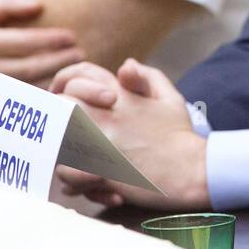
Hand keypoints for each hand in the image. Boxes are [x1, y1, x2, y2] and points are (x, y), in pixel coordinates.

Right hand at [0, 0, 82, 88]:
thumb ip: (9, 5)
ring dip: (54, 80)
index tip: (71, 36)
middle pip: (28, 68)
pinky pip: (21, 103)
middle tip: (80, 54)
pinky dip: (43, 96)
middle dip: (58, 61)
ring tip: (76, 68)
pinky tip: (62, 85)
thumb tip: (38, 6)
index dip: (50, 40)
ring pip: (26, 89)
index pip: (22, 42)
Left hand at [52, 58, 209, 210]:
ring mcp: (103, 143)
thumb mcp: (170, 98)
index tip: (61, 94)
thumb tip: (125, 64)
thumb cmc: (181, 136)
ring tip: (76, 162)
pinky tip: (86, 184)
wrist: (192, 170)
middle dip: (56, 117)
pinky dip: (72, 181)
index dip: (64, 82)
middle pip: (61, 105)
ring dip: (62, 151)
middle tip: (63, 132)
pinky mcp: (101, 171)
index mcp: (122, 96)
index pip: (79, 76)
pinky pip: (67, 174)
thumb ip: (147, 77)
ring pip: (57, 141)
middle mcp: (108, 115)